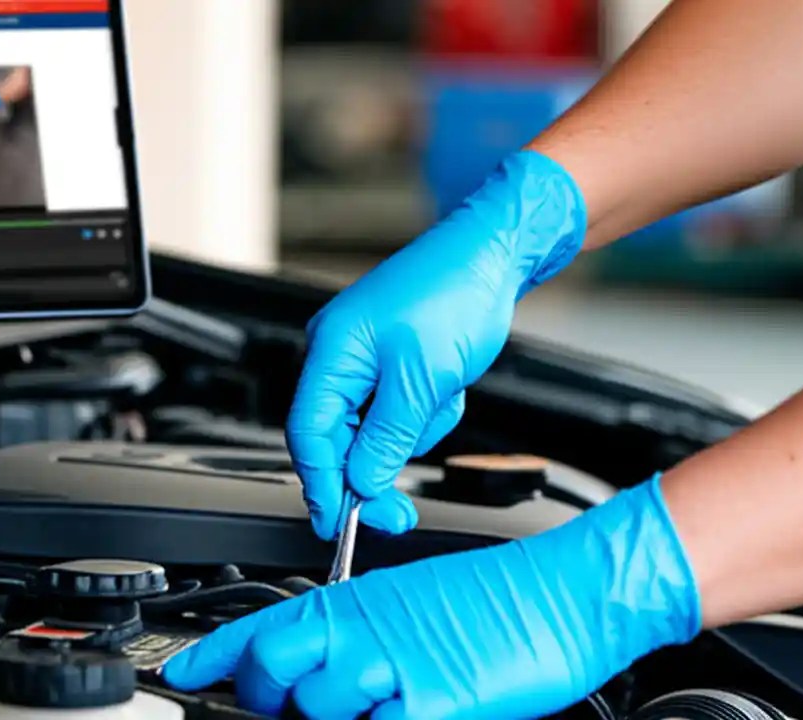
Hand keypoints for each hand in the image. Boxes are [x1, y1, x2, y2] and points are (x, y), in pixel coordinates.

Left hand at [163, 477, 701, 718]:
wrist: (567, 591)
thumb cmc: (500, 599)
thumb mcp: (412, 600)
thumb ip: (359, 631)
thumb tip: (322, 664)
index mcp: (355, 599)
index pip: (260, 626)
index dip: (213, 655)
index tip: (183, 671)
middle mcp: (363, 630)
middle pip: (268, 670)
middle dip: (263, 695)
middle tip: (282, 704)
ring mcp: (393, 669)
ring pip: (314, 711)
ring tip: (367, 709)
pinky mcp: (433, 705)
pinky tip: (397, 714)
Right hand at [287, 151, 586, 539]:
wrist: (493, 254)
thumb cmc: (454, 294)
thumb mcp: (422, 380)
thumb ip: (387, 438)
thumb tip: (362, 483)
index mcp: (331, 352)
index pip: (309, 433)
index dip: (320, 483)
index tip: (334, 523)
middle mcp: (338, 355)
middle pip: (337, 437)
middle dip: (370, 471)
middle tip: (397, 511)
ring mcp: (363, 357)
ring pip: (373, 429)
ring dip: (411, 430)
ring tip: (441, 398)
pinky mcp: (390, 360)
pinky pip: (396, 410)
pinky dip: (424, 411)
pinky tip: (446, 387)